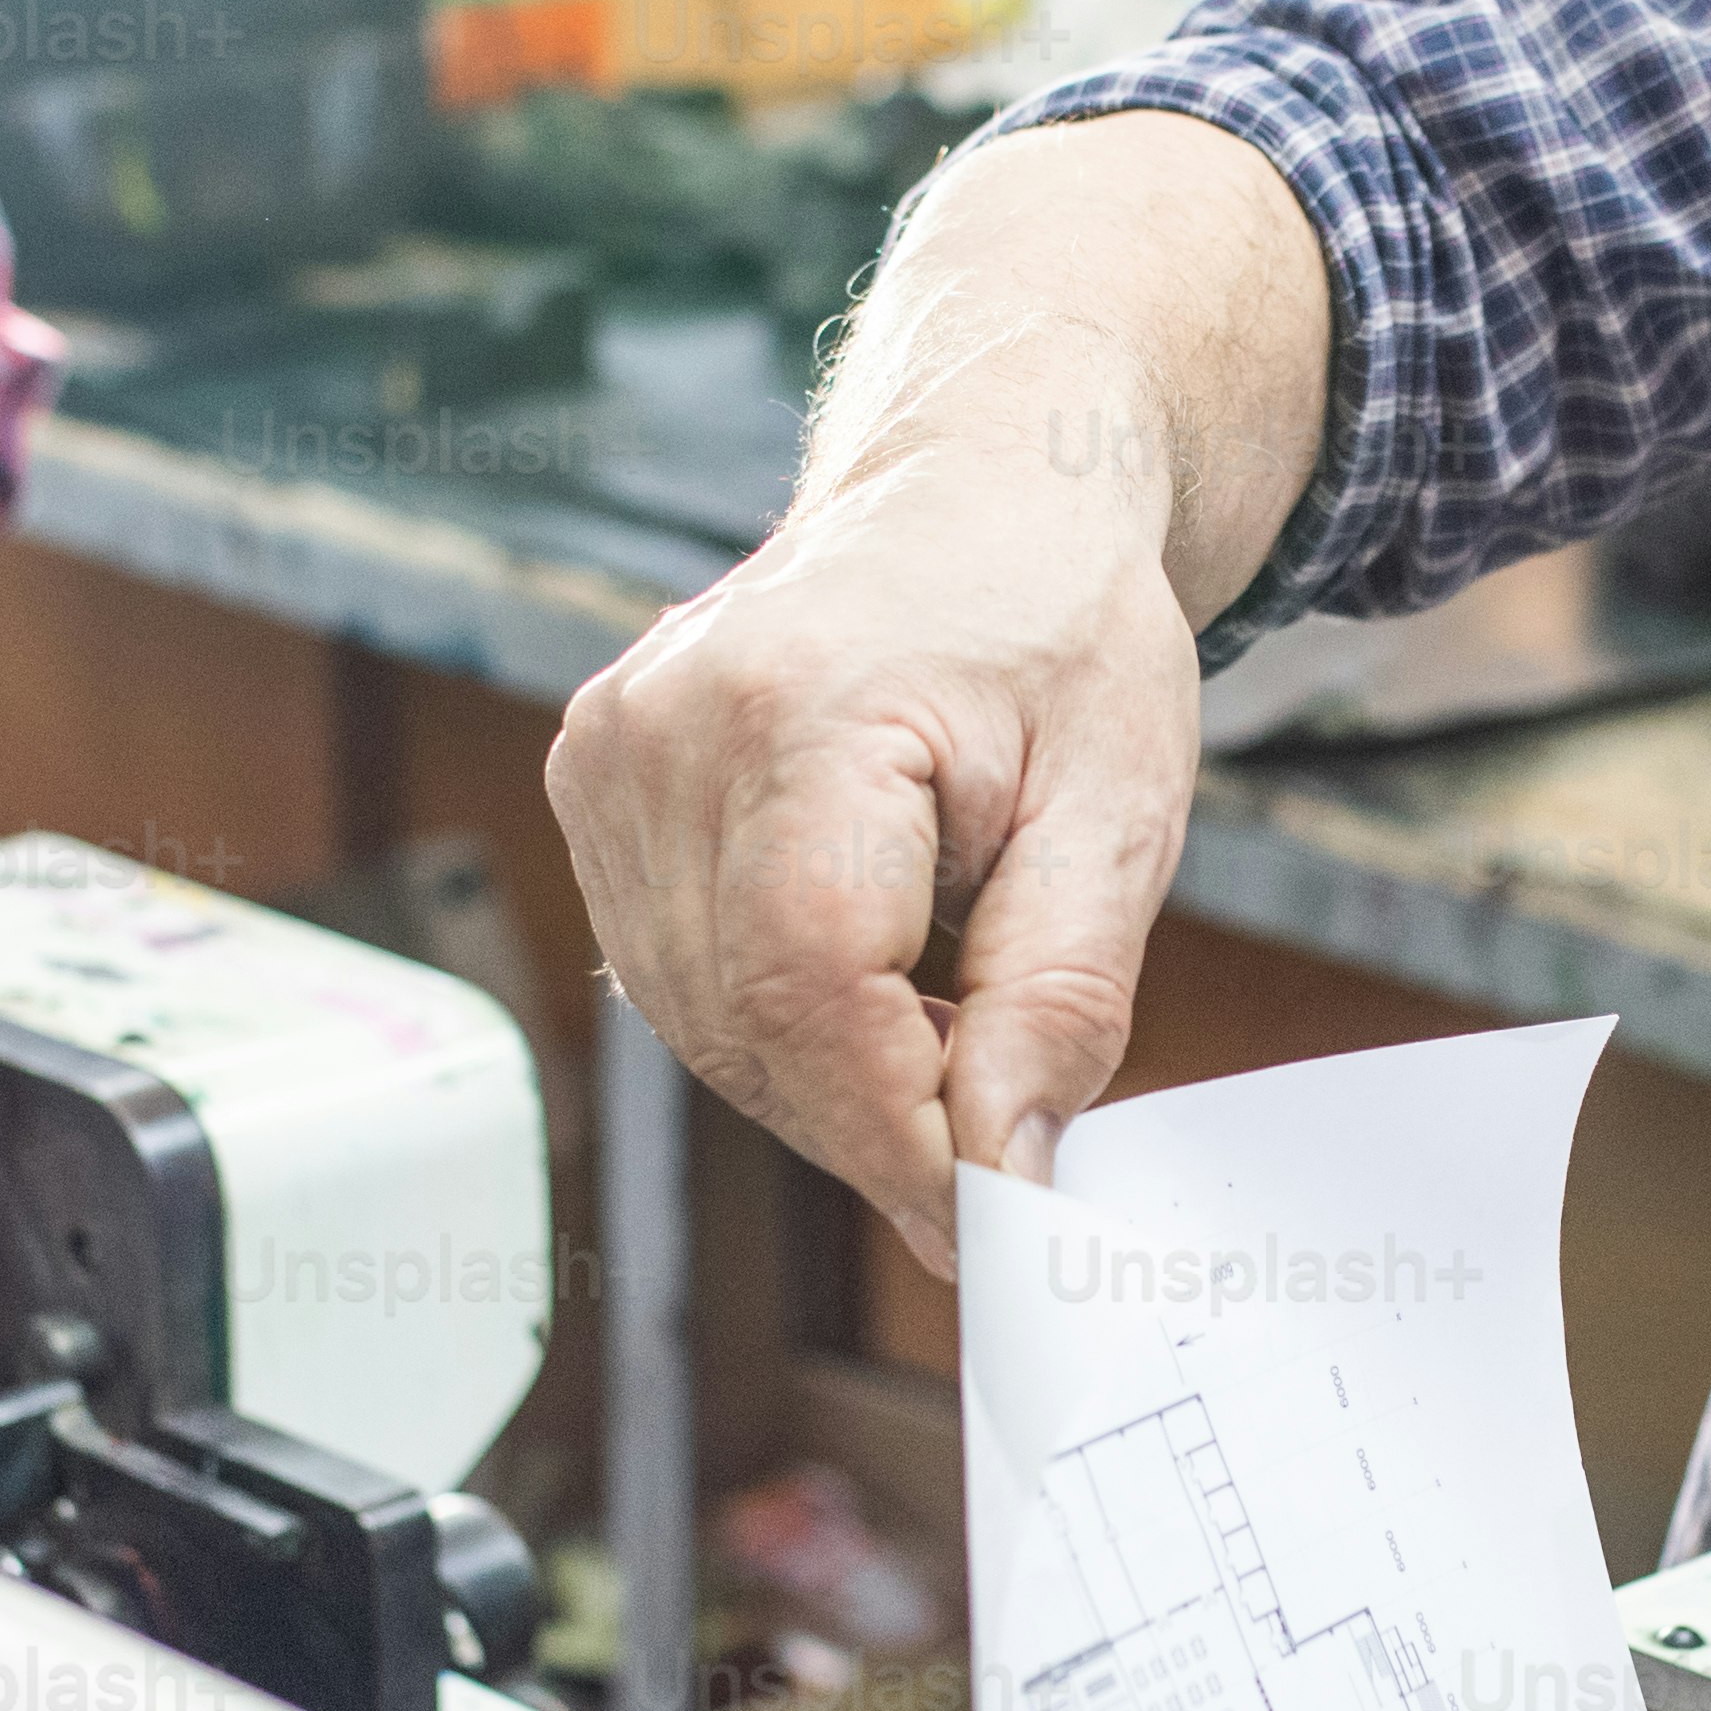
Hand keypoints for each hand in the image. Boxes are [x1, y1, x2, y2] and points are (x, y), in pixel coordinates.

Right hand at [552, 332, 1207, 1281]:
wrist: (982, 491)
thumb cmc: (1061, 631)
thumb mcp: (1120, 811)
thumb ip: (1060, 998)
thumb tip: (1000, 1176)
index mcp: (800, 709)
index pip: (812, 989)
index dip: (897, 1133)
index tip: (994, 1219)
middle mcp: (667, 728)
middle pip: (752, 1025)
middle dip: (883, 1111)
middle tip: (1004, 1109)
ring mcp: (608, 752)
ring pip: (705, 1024)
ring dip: (833, 1068)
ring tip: (949, 994)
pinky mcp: (589, 777)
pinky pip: (676, 973)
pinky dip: (780, 1011)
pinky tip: (870, 953)